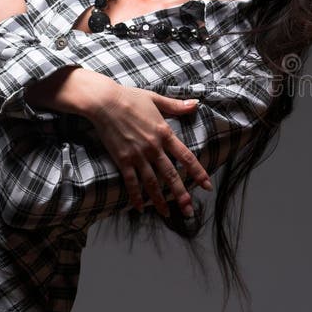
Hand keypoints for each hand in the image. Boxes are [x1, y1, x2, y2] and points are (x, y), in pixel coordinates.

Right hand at [90, 84, 212, 217]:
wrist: (104, 101)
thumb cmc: (129, 97)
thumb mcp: (156, 99)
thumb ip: (176, 106)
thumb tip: (196, 104)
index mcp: (164, 133)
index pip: (186, 157)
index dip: (198, 173)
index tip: (207, 186)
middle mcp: (154, 147)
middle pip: (171, 175)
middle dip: (181, 195)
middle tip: (189, 211)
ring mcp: (138, 155)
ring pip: (152, 183)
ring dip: (160, 201)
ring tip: (167, 214)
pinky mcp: (122, 160)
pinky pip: (131, 182)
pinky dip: (136, 196)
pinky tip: (139, 208)